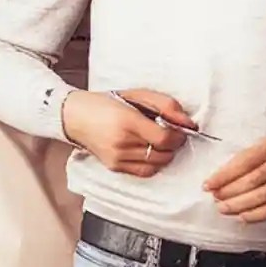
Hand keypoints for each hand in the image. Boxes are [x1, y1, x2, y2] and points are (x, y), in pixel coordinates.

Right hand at [62, 89, 196, 177]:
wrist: (75, 116)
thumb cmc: (107, 103)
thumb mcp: (137, 94)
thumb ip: (166, 105)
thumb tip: (190, 123)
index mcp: (127, 121)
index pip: (164, 138)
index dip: (178, 136)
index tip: (180, 130)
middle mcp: (122, 142)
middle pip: (163, 153)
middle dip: (173, 145)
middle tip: (169, 134)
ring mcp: (117, 158)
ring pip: (156, 164)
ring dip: (164, 154)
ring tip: (157, 141)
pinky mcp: (114, 167)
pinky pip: (145, 172)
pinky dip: (153, 164)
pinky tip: (148, 151)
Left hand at [203, 135, 265, 222]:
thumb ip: (249, 157)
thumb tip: (222, 176)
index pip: (243, 163)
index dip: (224, 176)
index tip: (208, 184)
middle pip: (251, 181)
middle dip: (229, 192)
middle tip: (214, 198)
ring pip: (261, 197)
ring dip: (239, 205)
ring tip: (224, 208)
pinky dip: (257, 214)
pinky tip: (243, 216)